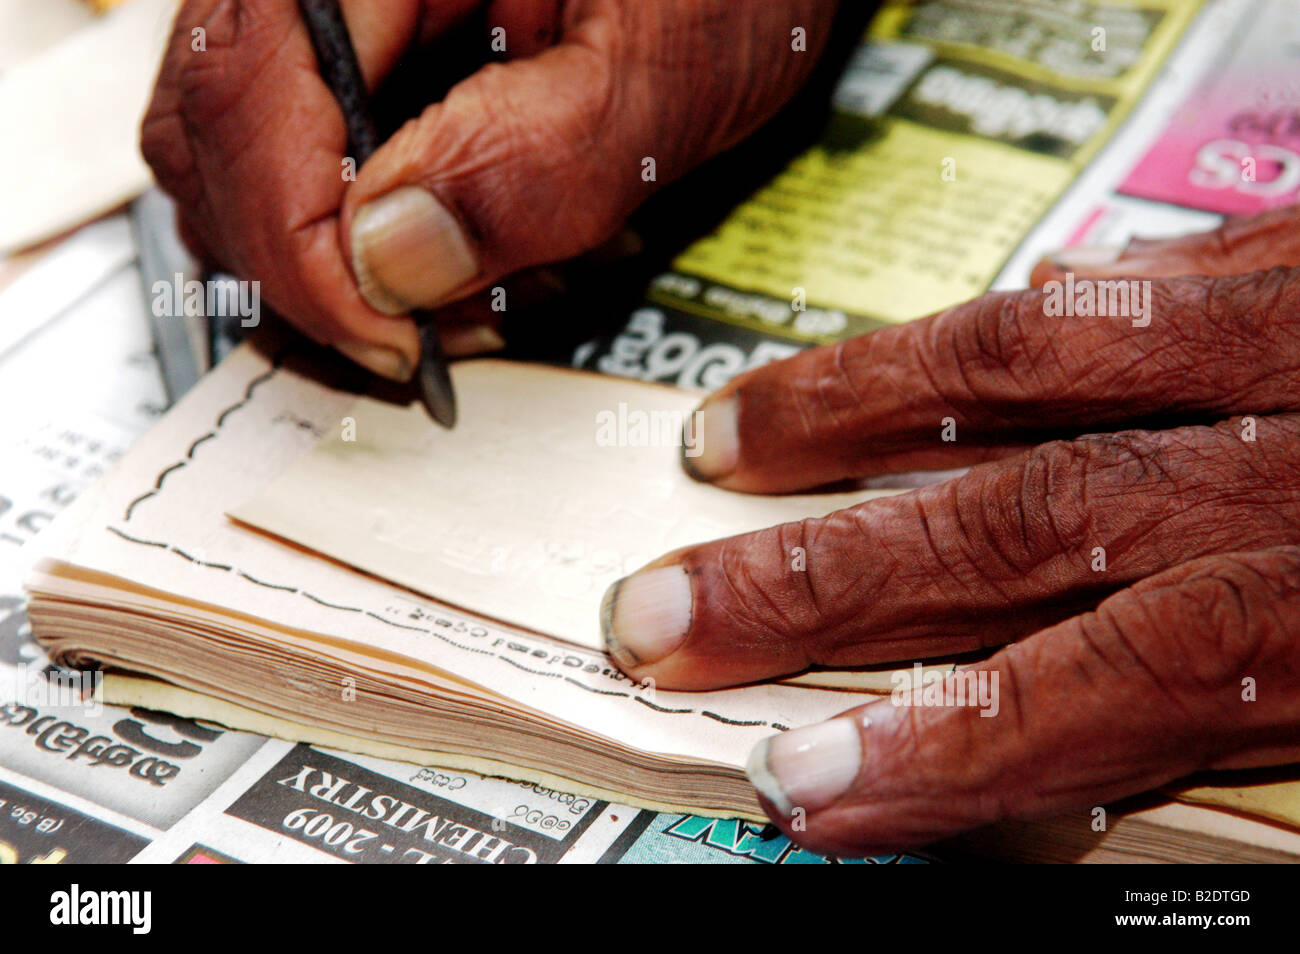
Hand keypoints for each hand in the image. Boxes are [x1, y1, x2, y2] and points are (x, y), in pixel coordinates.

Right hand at [141, 0, 838, 378]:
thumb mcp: (660, 68)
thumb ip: (535, 165)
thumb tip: (393, 266)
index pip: (244, 100)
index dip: (301, 256)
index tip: (396, 346)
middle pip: (210, 135)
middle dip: (309, 271)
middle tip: (429, 335)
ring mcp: (323, 12)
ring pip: (234, 157)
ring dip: (327, 263)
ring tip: (463, 292)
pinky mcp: (350, 52)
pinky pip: (293, 155)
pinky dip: (354, 235)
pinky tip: (457, 253)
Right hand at [601, 206, 1299, 855]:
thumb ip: (1251, 698)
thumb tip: (1085, 745)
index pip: (1125, 680)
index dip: (952, 739)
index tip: (807, 778)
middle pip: (1027, 519)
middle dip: (828, 576)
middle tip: (672, 614)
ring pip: (1045, 360)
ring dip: (864, 407)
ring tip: (731, 440)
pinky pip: (1169, 261)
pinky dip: (1056, 300)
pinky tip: (988, 308)